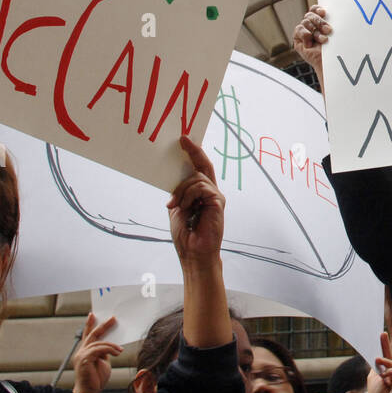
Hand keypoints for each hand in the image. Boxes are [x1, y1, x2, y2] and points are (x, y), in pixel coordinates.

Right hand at [71, 312, 122, 392]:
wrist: (89, 392)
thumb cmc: (95, 379)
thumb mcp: (103, 363)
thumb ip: (104, 353)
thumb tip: (111, 346)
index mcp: (85, 352)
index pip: (87, 335)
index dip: (89, 325)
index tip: (92, 315)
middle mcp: (81, 352)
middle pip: (92, 335)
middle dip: (103, 326)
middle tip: (113, 319)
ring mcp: (81, 355)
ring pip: (98, 342)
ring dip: (111, 345)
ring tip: (120, 350)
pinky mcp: (84, 359)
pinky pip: (98, 349)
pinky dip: (109, 349)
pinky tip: (117, 353)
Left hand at [167, 135, 226, 265]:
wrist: (194, 253)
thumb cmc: (186, 235)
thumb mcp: (177, 208)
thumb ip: (179, 192)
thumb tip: (174, 177)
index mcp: (201, 194)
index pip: (199, 169)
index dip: (194, 153)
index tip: (184, 140)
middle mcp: (211, 192)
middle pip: (204, 165)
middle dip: (194, 151)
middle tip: (183, 140)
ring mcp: (215, 196)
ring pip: (196, 178)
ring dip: (181, 190)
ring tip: (176, 205)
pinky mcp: (217, 201)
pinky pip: (200, 188)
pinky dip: (188, 196)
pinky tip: (185, 207)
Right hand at [292, 4, 330, 92]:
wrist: (332, 63)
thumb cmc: (336, 48)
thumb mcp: (335, 32)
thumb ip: (331, 21)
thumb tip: (334, 10)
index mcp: (320, 22)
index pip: (315, 9)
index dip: (317, 9)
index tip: (324, 13)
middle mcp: (311, 27)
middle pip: (310, 15)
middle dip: (320, 22)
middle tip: (329, 30)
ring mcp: (304, 33)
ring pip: (305, 21)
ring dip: (316, 31)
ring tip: (324, 40)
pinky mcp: (298, 40)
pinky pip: (298, 29)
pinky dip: (305, 34)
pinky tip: (311, 42)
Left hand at [367, 332, 391, 392]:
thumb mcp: (373, 378)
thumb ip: (377, 366)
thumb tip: (379, 357)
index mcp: (383, 374)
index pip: (383, 358)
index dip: (383, 346)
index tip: (382, 335)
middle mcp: (391, 375)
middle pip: (389, 357)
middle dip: (385, 345)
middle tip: (382, 334)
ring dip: (385, 365)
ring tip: (381, 373)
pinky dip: (391, 374)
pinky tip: (387, 379)